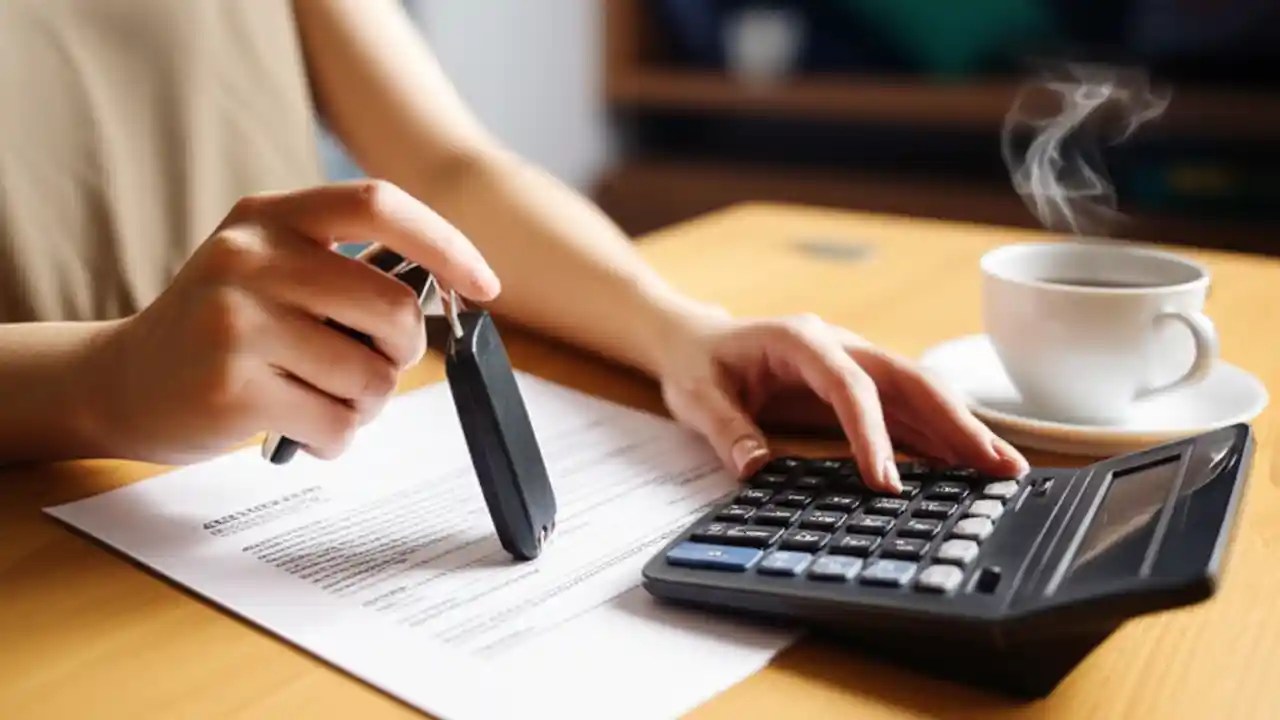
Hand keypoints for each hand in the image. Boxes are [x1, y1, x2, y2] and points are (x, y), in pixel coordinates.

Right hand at [81, 181, 499, 463]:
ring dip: (364, 404)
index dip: (447, 245)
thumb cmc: (221, 330)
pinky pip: (335, 425)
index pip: (380, 205)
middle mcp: (251, 257)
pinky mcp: (232, 388)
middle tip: (371, 367)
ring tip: (321, 398)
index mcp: (271, 216)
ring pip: (370, 377)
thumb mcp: (269, 269)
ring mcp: (236, 321)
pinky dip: (334, 438)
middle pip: (394, 307)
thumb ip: (343, 270)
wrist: (120, 382)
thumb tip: (446, 293)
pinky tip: (296, 427)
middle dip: (402, 352)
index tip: (484, 285)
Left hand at [656, 310, 1028, 492]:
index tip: (885, 483)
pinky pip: (906, 409)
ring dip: (961, 428)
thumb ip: (727, 430)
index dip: (873, 433)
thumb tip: (755, 467)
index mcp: (800, 340)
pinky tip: (966, 466)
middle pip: (908, 379)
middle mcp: (839, 345)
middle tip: (998, 465)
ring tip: (1003, 469)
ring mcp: (855, 362)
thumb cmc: (698, 366)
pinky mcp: (859, 384)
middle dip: (956, 422)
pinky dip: (939, 435)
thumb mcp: (697, 397)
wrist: (695, 342)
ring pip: (920, 391)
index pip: (850, 386)